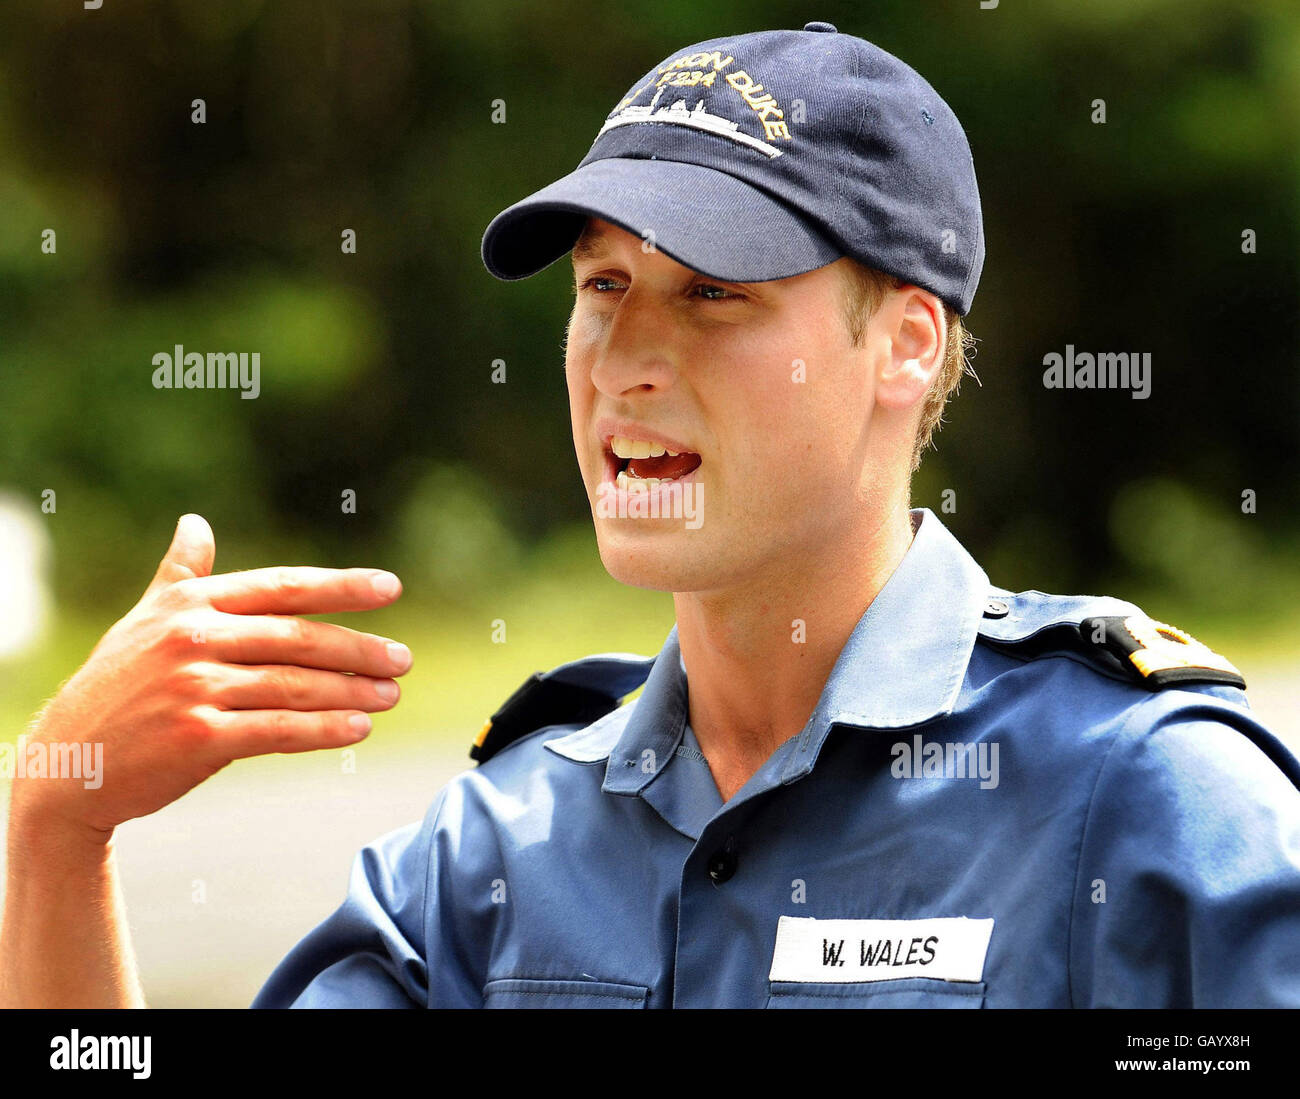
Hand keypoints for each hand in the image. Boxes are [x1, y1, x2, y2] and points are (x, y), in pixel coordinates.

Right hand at [12, 514, 412, 839]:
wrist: (68, 764)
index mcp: (189, 603)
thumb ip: (179, 575)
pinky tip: (358, 729)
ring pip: (295, 685)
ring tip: (390, 696)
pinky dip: (323, 729)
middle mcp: (193, 638)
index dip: (341, 586)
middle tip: (402, 660)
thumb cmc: (115, 687)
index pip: (283, 587)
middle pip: (299, 637)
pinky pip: (278, 729)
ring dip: (352, 692)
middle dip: (358, 649)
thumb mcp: (142, 622)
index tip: (390, 588)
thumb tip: (195, 522)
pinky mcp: (198, 738)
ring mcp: (194, 687)